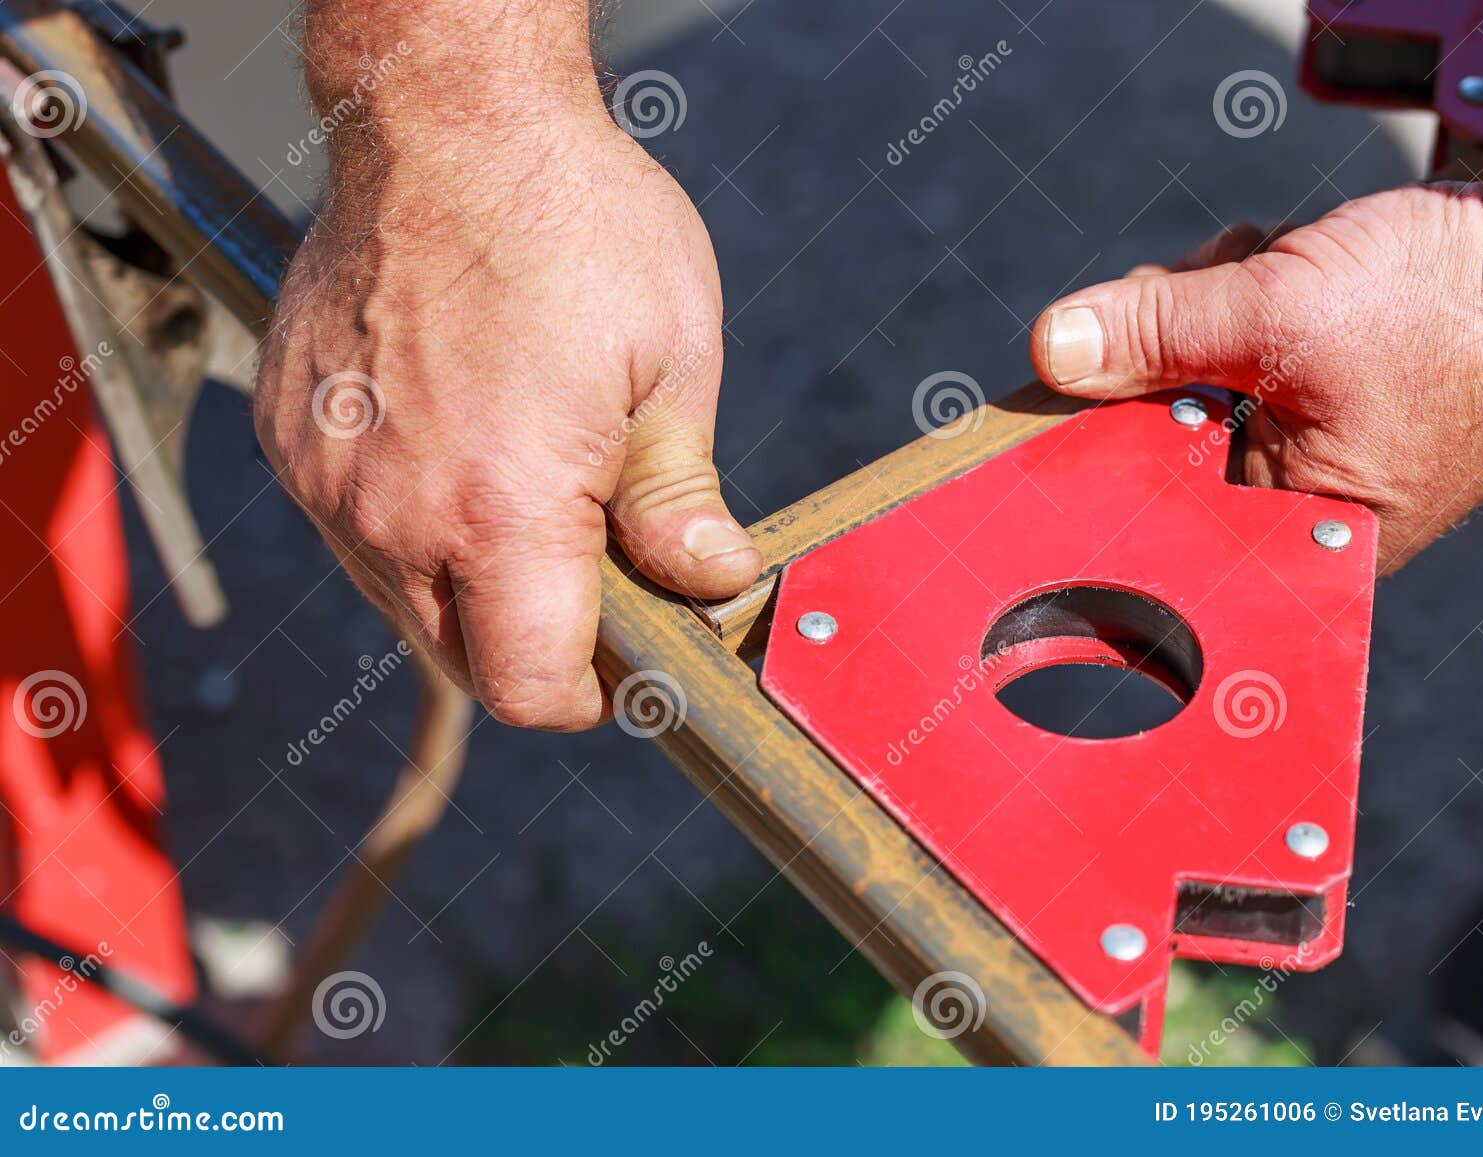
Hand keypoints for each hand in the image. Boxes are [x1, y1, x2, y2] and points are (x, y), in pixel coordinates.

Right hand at [254, 107, 760, 729]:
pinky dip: (407, 524)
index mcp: (502, 511)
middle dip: (531, 642)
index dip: (584, 696)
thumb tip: (710, 583)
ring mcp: (329, 480)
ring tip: (523, 490)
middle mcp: (394, 514)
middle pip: (462, 660)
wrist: (445, 117)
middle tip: (586, 568)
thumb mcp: (671, 363)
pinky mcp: (290, 439)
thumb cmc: (573, 223)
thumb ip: (678, 501)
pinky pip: (353, 533)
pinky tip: (456, 449)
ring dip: (467, 585)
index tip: (616, 666)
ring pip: (402, 602)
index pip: (528, 690)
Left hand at [1029, 182, 1482, 573]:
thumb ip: (1159, 332)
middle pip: (1167, 429)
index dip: (1109, 416)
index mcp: (1289, 529)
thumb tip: (1053, 348)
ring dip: (1210, 308)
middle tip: (1199, 286)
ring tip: (1265, 263)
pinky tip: (1276, 264)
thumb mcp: (1278, 314)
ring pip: (1202, 380)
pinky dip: (1247, 303)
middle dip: (1169, 342)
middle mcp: (1297, 507)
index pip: (1150, 490)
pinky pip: (1246, 358)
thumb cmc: (1445, 316)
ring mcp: (1312, 450)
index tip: (1089, 359)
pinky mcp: (1322, 399)